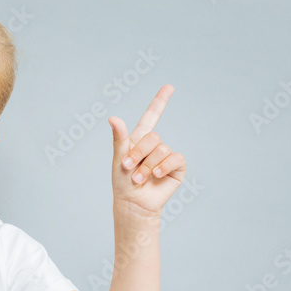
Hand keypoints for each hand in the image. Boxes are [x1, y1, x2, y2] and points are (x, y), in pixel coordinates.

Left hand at [109, 84, 184, 217]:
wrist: (133, 203)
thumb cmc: (123, 183)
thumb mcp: (119, 159)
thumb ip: (120, 138)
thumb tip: (113, 117)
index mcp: (140, 139)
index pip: (152, 116)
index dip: (160, 101)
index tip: (169, 86)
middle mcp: (155, 145)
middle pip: (153, 137)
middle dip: (139, 153)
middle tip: (129, 168)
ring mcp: (167, 156)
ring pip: (162, 149)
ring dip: (148, 166)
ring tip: (139, 178)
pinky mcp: (177, 167)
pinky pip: (175, 158)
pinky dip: (164, 166)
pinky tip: (156, 176)